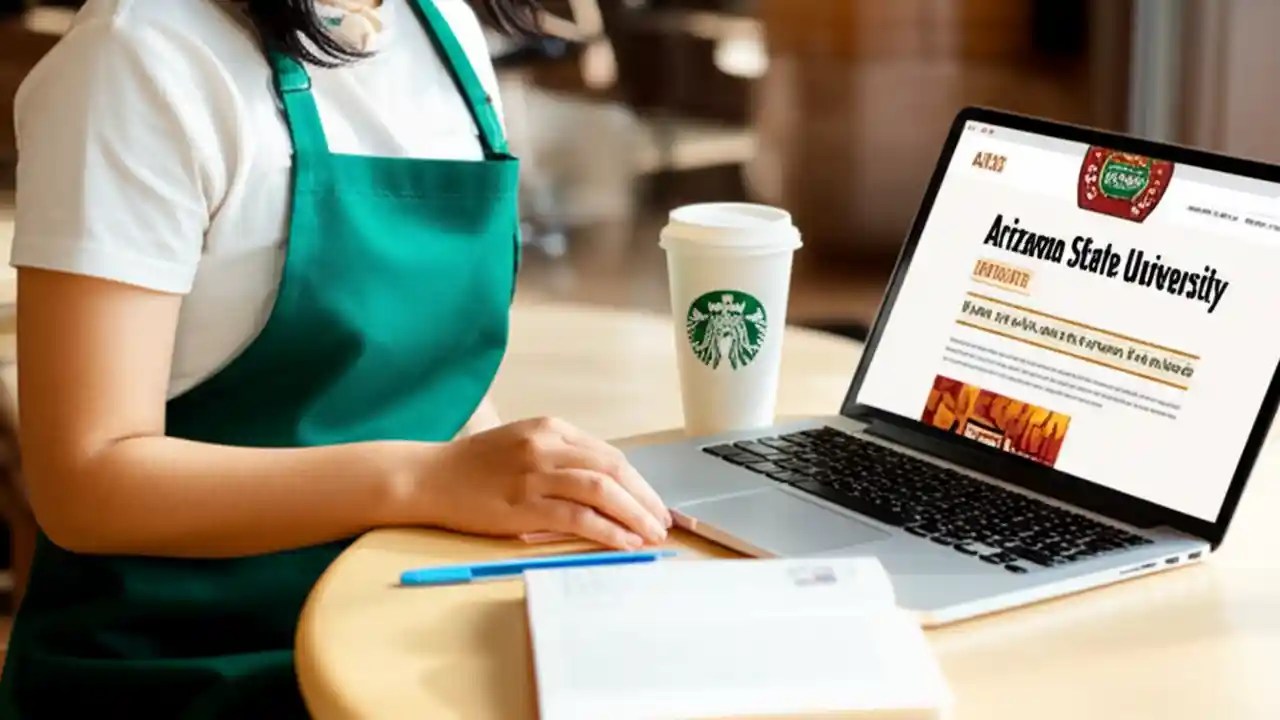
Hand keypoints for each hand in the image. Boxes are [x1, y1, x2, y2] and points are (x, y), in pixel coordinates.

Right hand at [420, 417, 672, 548]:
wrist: (428, 477)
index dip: (638, 482)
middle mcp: (547, 445)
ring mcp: (535, 473)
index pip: (609, 455)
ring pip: (602, 491)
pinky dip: (607, 530)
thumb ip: (560, 459)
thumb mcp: (522, 446)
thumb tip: (606, 489)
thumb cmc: (474, 467)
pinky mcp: (524, 504)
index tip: (654, 502)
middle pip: (613, 470)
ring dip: (634, 515)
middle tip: (663, 522)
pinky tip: (624, 542)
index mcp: (551, 428)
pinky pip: (578, 517)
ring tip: (651, 535)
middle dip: (644, 498)